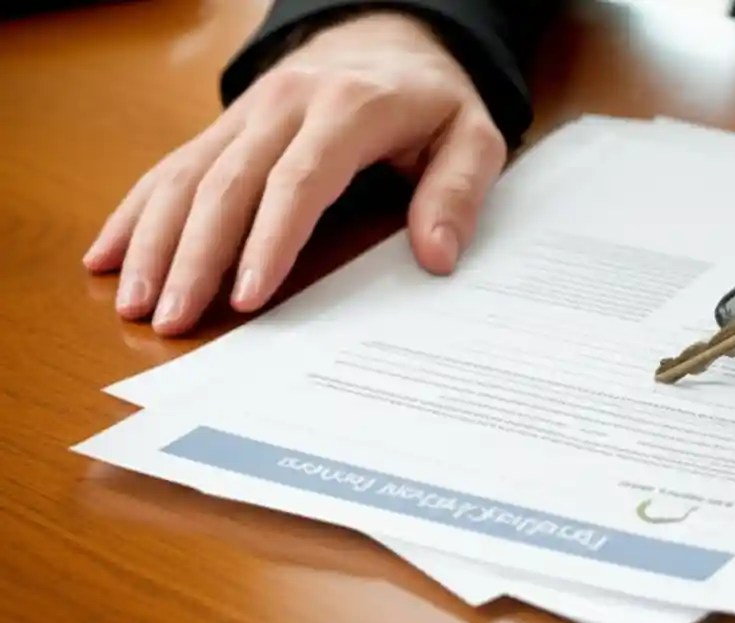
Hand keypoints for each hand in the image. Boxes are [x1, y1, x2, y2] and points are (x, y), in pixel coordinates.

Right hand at [83, 11, 506, 334]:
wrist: (389, 40)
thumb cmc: (433, 102)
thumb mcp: (474, 137)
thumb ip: (459, 192)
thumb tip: (436, 255)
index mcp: (350, 109)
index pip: (300, 181)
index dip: (269, 240)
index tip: (246, 297)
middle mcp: (287, 104)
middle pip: (228, 183)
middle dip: (195, 255)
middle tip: (174, 320)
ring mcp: (247, 113)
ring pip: (187, 175)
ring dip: (154, 241)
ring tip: (134, 302)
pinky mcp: (226, 126)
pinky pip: (171, 166)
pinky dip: (137, 211)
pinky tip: (108, 254)